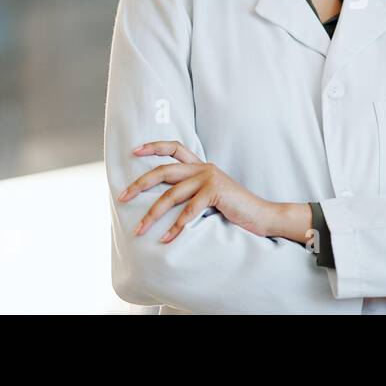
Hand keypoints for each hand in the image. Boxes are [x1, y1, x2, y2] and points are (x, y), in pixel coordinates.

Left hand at [117, 140, 282, 243]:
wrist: (262, 215)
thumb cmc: (235, 209)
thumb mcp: (210, 195)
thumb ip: (192, 191)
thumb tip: (164, 201)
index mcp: (202, 166)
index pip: (175, 147)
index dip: (153, 147)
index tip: (134, 151)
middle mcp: (204, 168)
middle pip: (163, 171)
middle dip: (140, 185)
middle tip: (122, 197)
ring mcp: (210, 178)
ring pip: (171, 195)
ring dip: (153, 214)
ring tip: (139, 229)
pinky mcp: (216, 192)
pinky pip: (188, 211)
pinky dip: (175, 227)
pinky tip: (166, 239)